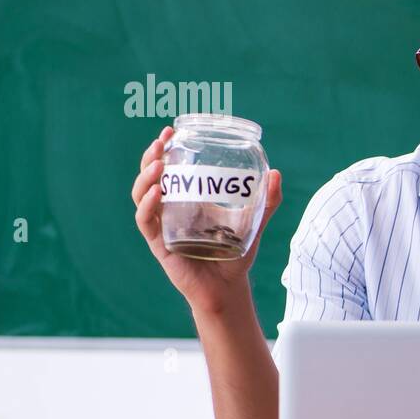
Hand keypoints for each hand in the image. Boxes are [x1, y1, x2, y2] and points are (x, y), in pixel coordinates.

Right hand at [132, 125, 282, 314]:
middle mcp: (169, 210)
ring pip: (142, 196)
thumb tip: (276, 174)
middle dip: (151, 157)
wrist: (228, 288)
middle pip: (150, 177)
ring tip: (158, 164)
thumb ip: (267, 202)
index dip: (165, 149)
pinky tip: (158, 193)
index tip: (170, 130)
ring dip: (146, 178)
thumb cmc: (235, 255)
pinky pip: (146, 221)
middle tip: (161, 142)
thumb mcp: (254, 223)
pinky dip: (148, 206)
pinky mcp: (159, 244)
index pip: (168, 169)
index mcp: (187, 200)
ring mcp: (161, 226)